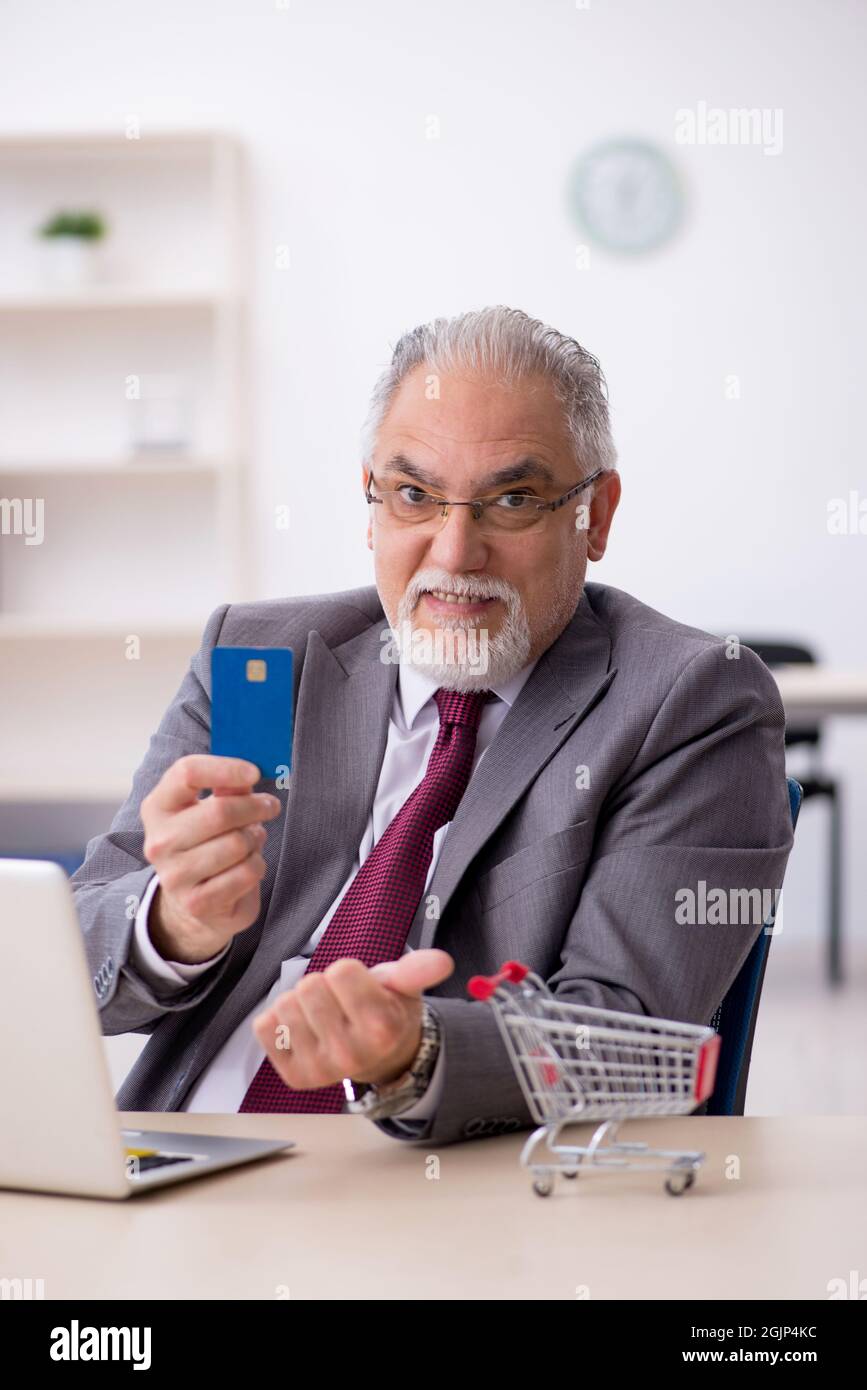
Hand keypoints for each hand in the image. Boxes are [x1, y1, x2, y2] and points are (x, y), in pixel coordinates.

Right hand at [140, 753, 282, 963]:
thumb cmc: (206, 843)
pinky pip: (246, 872)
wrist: (194, 901)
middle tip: (270, 806)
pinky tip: (247, 865)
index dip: (227, 768)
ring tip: (251, 841)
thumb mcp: (210, 809)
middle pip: (220, 811)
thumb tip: (248, 775)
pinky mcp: (196, 902)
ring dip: (255, 839)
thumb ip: (227, 788)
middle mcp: (159, 841)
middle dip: (255, 807)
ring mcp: (175, 875)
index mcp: (158, 807)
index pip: (187, 772)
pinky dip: (257, 866)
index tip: (255, 772)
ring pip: (237, 843)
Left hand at [252, 950, 454, 1090]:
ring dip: (299, 1003)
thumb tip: (443, 961)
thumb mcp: (405, 987)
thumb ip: (418, 970)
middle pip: (309, 986)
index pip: (341, 970)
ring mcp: (320, 1069)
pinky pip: (264, 1026)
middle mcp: (350, 1054)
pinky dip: (278, 1022)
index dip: (348, 972)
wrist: (381, 1057)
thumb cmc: (388, 1011)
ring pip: (284, 1004)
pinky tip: (303, 1030)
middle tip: (339, 1003)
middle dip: (322, 986)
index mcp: (381, 1028)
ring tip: (323, 1016)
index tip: (359, 988)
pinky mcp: (294, 1076)